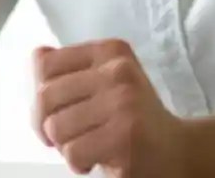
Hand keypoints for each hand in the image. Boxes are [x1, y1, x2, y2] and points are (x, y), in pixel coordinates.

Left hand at [33, 39, 185, 176]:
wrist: (177, 149)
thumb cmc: (134, 116)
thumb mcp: (108, 80)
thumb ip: (73, 70)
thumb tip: (37, 55)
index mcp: (109, 51)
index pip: (45, 64)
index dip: (39, 94)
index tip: (52, 111)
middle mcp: (117, 71)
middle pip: (45, 96)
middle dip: (45, 124)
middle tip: (61, 138)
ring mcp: (122, 102)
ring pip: (56, 127)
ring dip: (65, 146)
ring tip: (87, 146)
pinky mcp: (124, 136)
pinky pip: (73, 152)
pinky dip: (78, 163)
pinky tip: (96, 159)